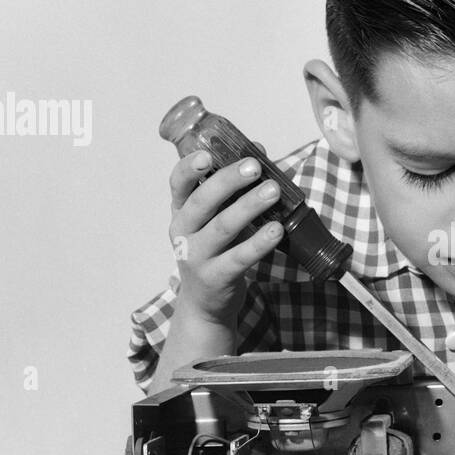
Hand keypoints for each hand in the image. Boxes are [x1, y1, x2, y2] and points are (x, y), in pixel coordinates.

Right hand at [168, 151, 284, 323]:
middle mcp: (183, 232)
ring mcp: (196, 257)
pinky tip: (277, 230)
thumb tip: (260, 151)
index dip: (188, 168)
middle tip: (254, 166)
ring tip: (273, 191)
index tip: (206, 154)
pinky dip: (259, 243)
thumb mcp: (216, 218)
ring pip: (223, 227)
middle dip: (228, 181)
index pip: (177, 184)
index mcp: (181, 211)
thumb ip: (234, 187)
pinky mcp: (216, 278)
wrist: (205, 303)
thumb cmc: (215, 250)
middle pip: (203, 202)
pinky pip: (239, 257)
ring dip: (249, 206)